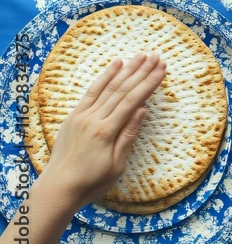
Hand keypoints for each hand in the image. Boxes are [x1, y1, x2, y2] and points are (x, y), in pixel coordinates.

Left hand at [41, 53, 165, 207]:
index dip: (149, 83)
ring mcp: (81, 115)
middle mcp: (93, 118)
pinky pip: (91, 92)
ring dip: (126, 69)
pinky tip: (115, 65)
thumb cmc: (91, 182)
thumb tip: (143, 109)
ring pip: (107, 87)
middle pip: (122, 89)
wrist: (58, 188)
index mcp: (106, 131)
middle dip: (141, 71)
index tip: (162, 69)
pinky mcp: (74, 116)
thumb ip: (129, 135)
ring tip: (141, 55)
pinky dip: (104, 77)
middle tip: (157, 57)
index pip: (133, 100)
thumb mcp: (117, 165)